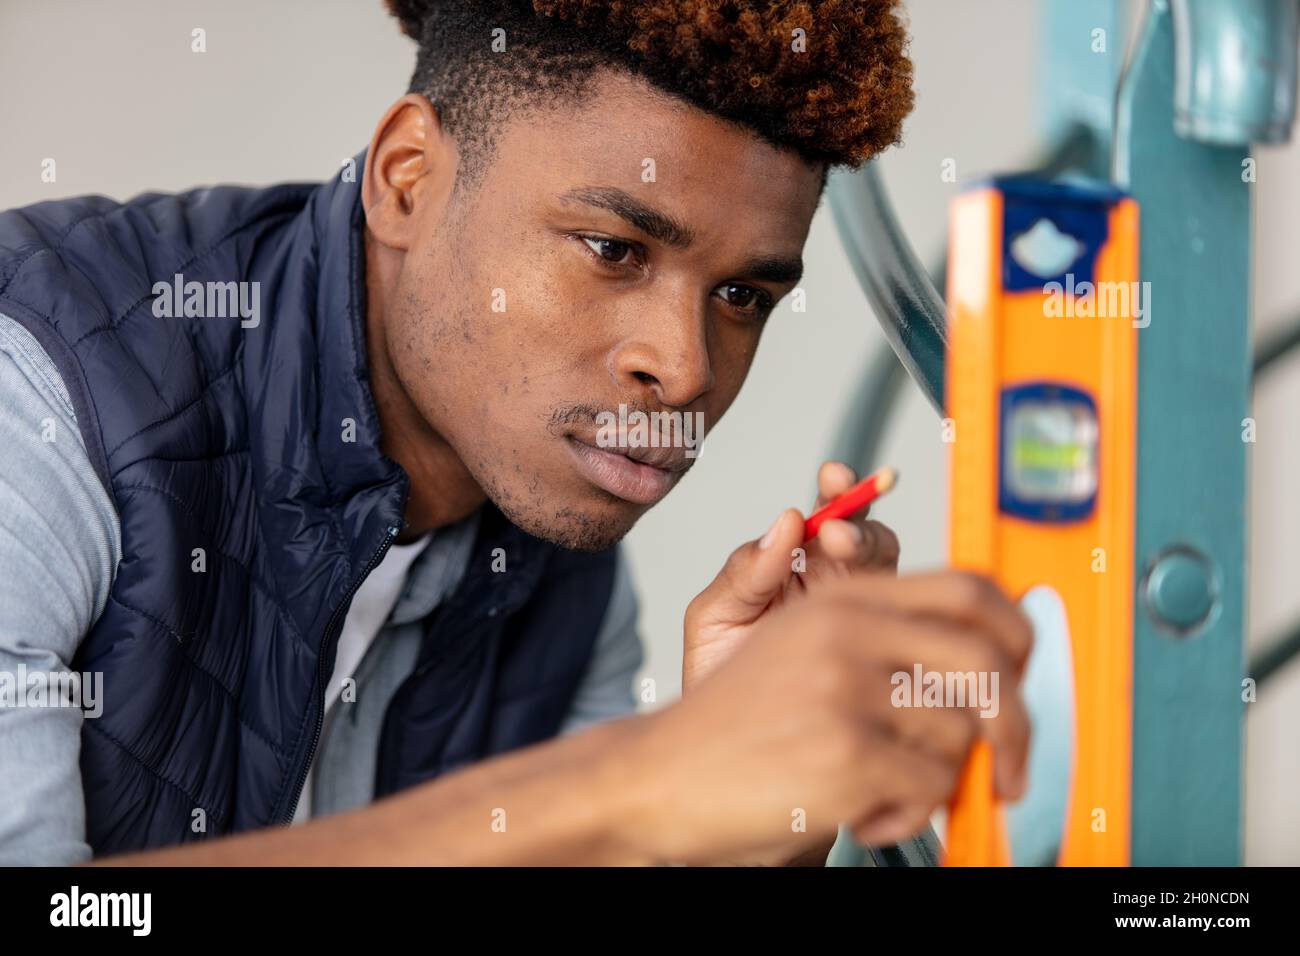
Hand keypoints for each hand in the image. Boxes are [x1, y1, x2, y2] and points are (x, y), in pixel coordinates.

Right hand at [619, 570, 1032, 865]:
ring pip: (962, 732)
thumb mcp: (801, 652)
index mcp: (841, 603)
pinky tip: (867, 815)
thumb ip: (881, 639)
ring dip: (939, 781)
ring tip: (889, 793)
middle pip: (988, 661)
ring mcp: (844, 689)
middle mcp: (845, 632)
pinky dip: (909, 816)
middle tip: (1010, 768)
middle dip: (1017, 725)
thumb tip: (991, 660)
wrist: (656, 777)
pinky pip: (931, 787)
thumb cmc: (735, 728)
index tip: (1023, 674)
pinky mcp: (844, 752)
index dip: (1016, 630)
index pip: (967, 588)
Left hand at [683, 461, 898, 692]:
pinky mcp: (881, 658)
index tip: (832, 476)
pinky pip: (904, 626)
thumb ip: (743, 572)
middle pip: (869, 536)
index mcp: (795, 563)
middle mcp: (836, 584)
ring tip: (843, 553)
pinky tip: (875, 606)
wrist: (724, 758)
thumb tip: (785, 522)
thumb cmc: (718, 683)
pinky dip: (900, 607)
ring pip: (891, 575)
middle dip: (860, 521)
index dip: (838, 490)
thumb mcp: (714, 618)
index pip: (827, 514)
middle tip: (836, 529)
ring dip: (874, 555)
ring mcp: (862, 619)